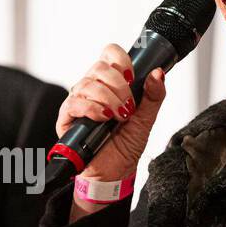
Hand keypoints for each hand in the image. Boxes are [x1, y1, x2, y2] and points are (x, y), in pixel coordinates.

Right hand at [56, 45, 168, 182]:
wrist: (114, 172)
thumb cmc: (126, 146)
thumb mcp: (146, 119)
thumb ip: (154, 96)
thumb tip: (158, 73)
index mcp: (110, 83)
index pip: (109, 54)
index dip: (120, 59)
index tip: (131, 76)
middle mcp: (92, 89)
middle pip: (98, 66)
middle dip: (118, 85)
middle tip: (128, 106)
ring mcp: (78, 101)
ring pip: (87, 83)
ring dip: (108, 99)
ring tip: (118, 116)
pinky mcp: (67, 117)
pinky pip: (74, 102)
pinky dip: (92, 108)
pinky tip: (103, 118)